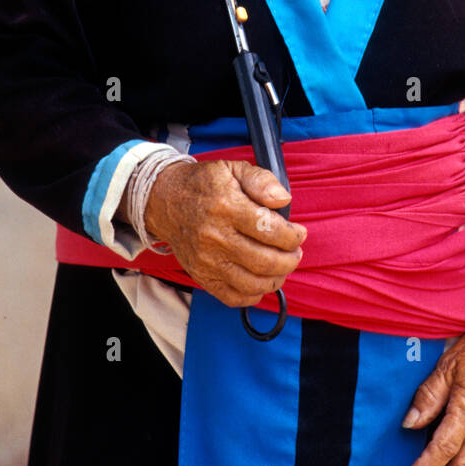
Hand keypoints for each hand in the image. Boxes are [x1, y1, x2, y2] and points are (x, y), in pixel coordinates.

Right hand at [141, 158, 306, 307]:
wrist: (165, 200)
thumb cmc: (203, 184)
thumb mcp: (233, 168)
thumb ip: (261, 180)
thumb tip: (283, 200)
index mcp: (227, 207)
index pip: (270, 230)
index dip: (293, 235)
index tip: (299, 233)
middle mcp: (215, 236)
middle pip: (265, 261)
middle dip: (290, 260)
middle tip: (295, 252)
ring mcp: (207, 260)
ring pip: (252, 283)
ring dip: (276, 278)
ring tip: (282, 267)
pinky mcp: (201, 275)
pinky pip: (232, 296)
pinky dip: (253, 295)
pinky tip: (261, 281)